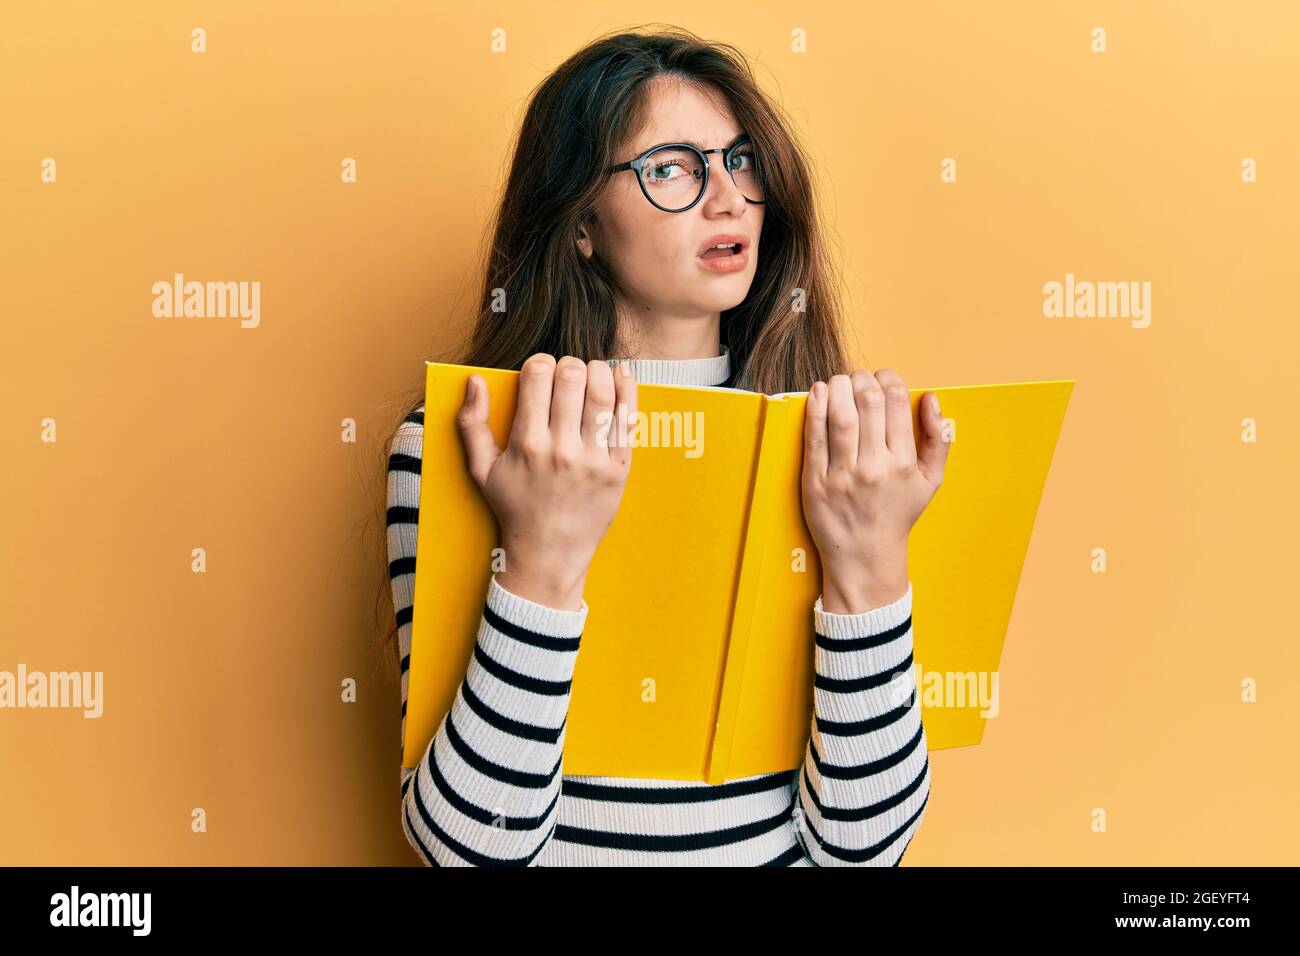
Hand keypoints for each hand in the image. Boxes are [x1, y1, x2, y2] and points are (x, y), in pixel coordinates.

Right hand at [456, 353, 637, 610]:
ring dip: (598, 371)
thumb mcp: (481, 470)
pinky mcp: (619, 468)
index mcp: (527, 444)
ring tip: (592, 373)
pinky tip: (620, 377)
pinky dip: (627, 391)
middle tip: (568, 372)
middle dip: (569, 364)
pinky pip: (628, 420)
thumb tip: (474, 380)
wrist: (549, 553)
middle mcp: (561, 449)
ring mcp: (593, 459)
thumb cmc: (515, 508)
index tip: (541, 369)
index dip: (539, 362)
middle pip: (572, 377)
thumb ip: (471, 424)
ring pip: (603, 392)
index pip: (537, 376)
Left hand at [801, 369, 947, 612]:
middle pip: (868, 403)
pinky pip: (814, 437)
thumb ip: (938, 439)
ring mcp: (843, 474)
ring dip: (838, 387)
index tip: (882, 377)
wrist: (865, 556)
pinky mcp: (815, 481)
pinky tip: (817, 392)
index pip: (896, 403)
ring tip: (838, 382)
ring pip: (841, 416)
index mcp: (903, 462)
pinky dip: (814, 409)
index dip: (888, 379)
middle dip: (862, 379)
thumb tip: (931, 398)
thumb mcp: (930, 481)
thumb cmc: (897, 514)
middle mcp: (874, 466)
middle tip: (858, 378)